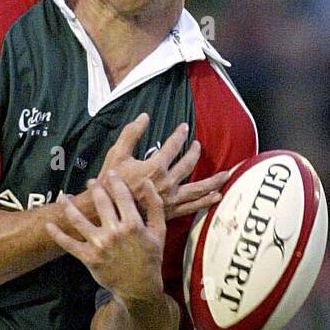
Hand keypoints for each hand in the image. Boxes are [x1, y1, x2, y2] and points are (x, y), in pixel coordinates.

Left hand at [46, 172, 165, 304]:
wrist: (139, 287)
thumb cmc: (150, 258)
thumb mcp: (159, 232)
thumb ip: (154, 206)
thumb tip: (148, 182)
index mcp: (132, 224)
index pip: (121, 195)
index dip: (115, 181)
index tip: (110, 173)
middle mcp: (114, 232)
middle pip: (100, 202)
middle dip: (94, 188)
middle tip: (90, 182)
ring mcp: (99, 245)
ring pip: (79, 219)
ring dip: (68, 205)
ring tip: (63, 196)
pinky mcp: (88, 258)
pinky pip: (69, 244)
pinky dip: (57, 234)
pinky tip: (49, 225)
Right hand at [97, 112, 231, 220]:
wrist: (104, 212)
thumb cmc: (109, 183)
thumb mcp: (117, 154)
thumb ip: (131, 133)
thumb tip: (145, 116)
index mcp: (155, 167)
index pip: (173, 146)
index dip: (179, 134)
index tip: (184, 127)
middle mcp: (167, 183)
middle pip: (188, 164)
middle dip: (194, 152)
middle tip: (197, 145)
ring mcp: (170, 199)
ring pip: (197, 188)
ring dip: (212, 180)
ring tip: (226, 174)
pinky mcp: (170, 212)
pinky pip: (191, 206)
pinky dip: (205, 201)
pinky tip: (217, 196)